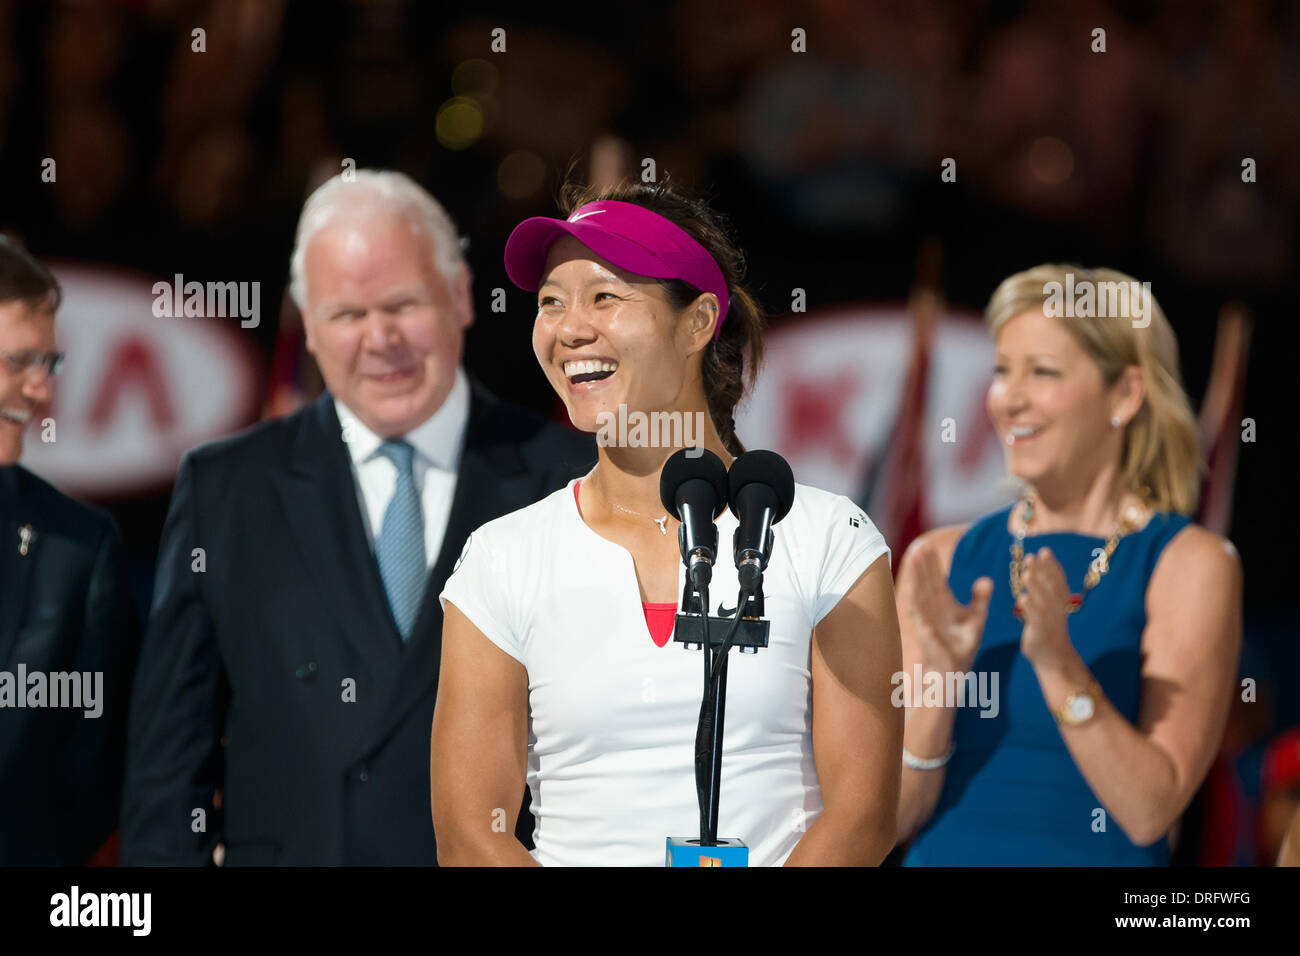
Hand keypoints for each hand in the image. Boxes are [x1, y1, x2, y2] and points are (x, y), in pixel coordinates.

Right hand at [904, 547, 992, 673]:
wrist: (953, 671)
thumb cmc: (962, 645)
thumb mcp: (976, 619)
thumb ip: (980, 599)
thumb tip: (987, 579)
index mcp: (943, 604)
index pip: (936, 580)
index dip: (932, 565)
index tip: (929, 547)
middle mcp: (932, 610)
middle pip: (926, 585)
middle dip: (922, 567)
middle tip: (919, 548)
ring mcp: (927, 623)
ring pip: (920, 600)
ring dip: (916, 584)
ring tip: (913, 569)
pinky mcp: (928, 639)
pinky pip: (923, 626)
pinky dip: (919, 615)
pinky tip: (916, 602)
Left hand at [1016, 547, 1072, 665]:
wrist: (1054, 656)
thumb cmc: (1048, 627)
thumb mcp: (1049, 605)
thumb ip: (1044, 587)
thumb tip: (1034, 566)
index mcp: (1060, 601)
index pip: (1058, 579)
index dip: (1052, 565)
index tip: (1045, 551)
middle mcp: (1057, 609)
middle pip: (1050, 587)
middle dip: (1042, 571)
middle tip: (1031, 556)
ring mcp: (1050, 621)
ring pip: (1043, 601)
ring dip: (1035, 587)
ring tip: (1026, 573)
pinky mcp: (1040, 633)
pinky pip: (1036, 620)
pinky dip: (1031, 608)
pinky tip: (1023, 598)